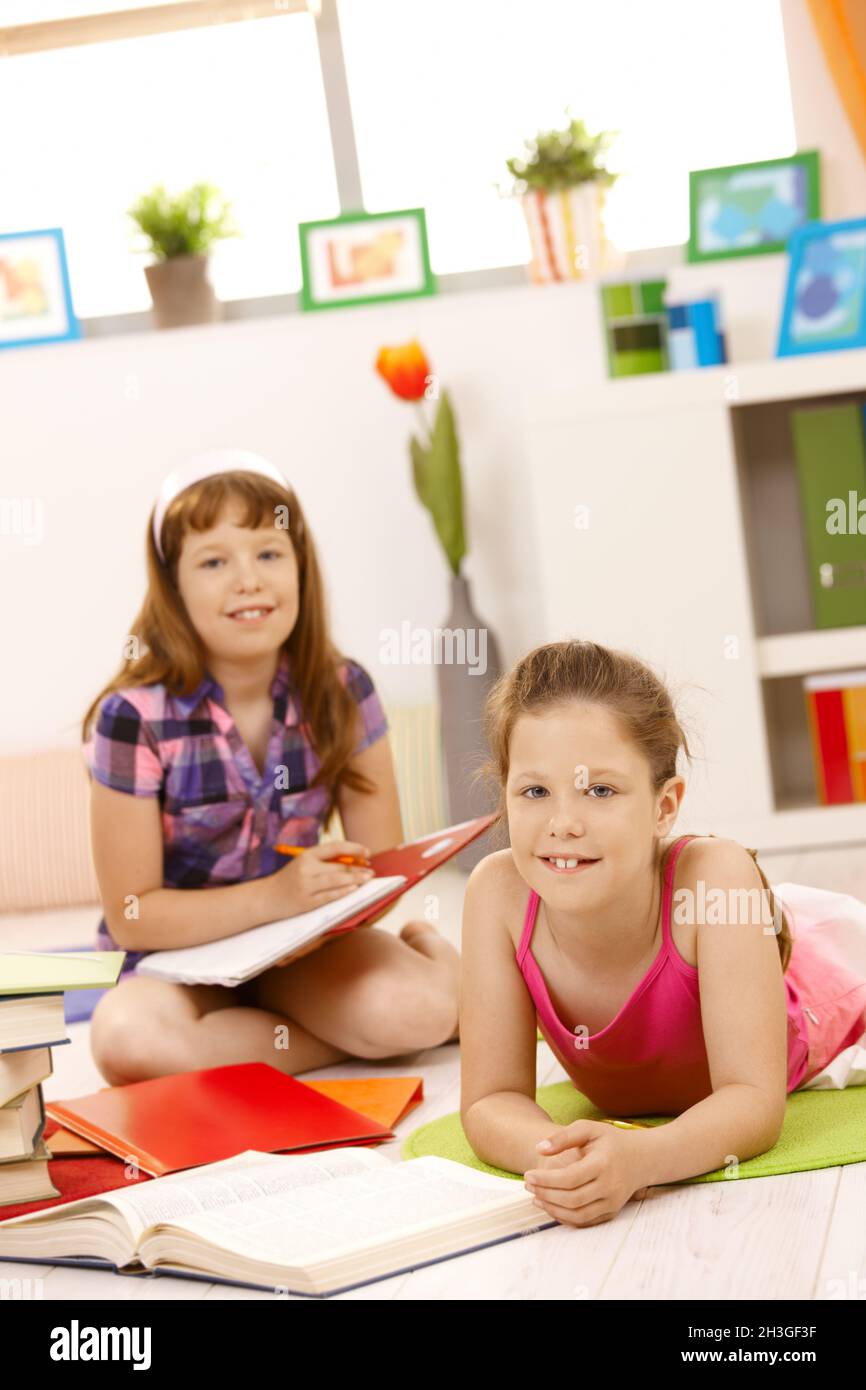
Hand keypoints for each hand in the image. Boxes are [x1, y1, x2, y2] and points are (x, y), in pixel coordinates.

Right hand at [264, 840, 375, 965]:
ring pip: (337, 880)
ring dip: (355, 879)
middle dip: (358, 868)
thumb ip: (324, 861)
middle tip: (371, 870)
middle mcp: (306, 868)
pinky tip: (354, 889)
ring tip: (367, 879)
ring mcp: (306, 886)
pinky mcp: (306, 902)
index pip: (335, 847)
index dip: (354, 849)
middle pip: (339, 866)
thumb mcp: (303, 864)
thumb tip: (353, 861)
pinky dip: (343, 892)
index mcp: (307, 855)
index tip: (367, 853)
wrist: (266, 897)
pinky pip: (330, 896)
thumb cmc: (289, 879)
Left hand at [523, 1120, 650, 1227]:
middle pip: (572, 1199)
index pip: (570, 1178)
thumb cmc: (610, 1141)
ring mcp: (612, 1202)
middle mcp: (610, 1186)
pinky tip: (551, 1206)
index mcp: (603, 1163)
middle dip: (545, 1194)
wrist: (641, 1158)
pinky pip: (585, 1222)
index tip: (527, 1175)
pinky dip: (564, 1217)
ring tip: (535, 1197)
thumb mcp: (588, 1129)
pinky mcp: (611, 1212)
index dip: (546, 1179)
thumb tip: (539, 1149)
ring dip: (552, 1209)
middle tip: (528, 1185)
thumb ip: (563, 1137)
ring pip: (578, 1215)